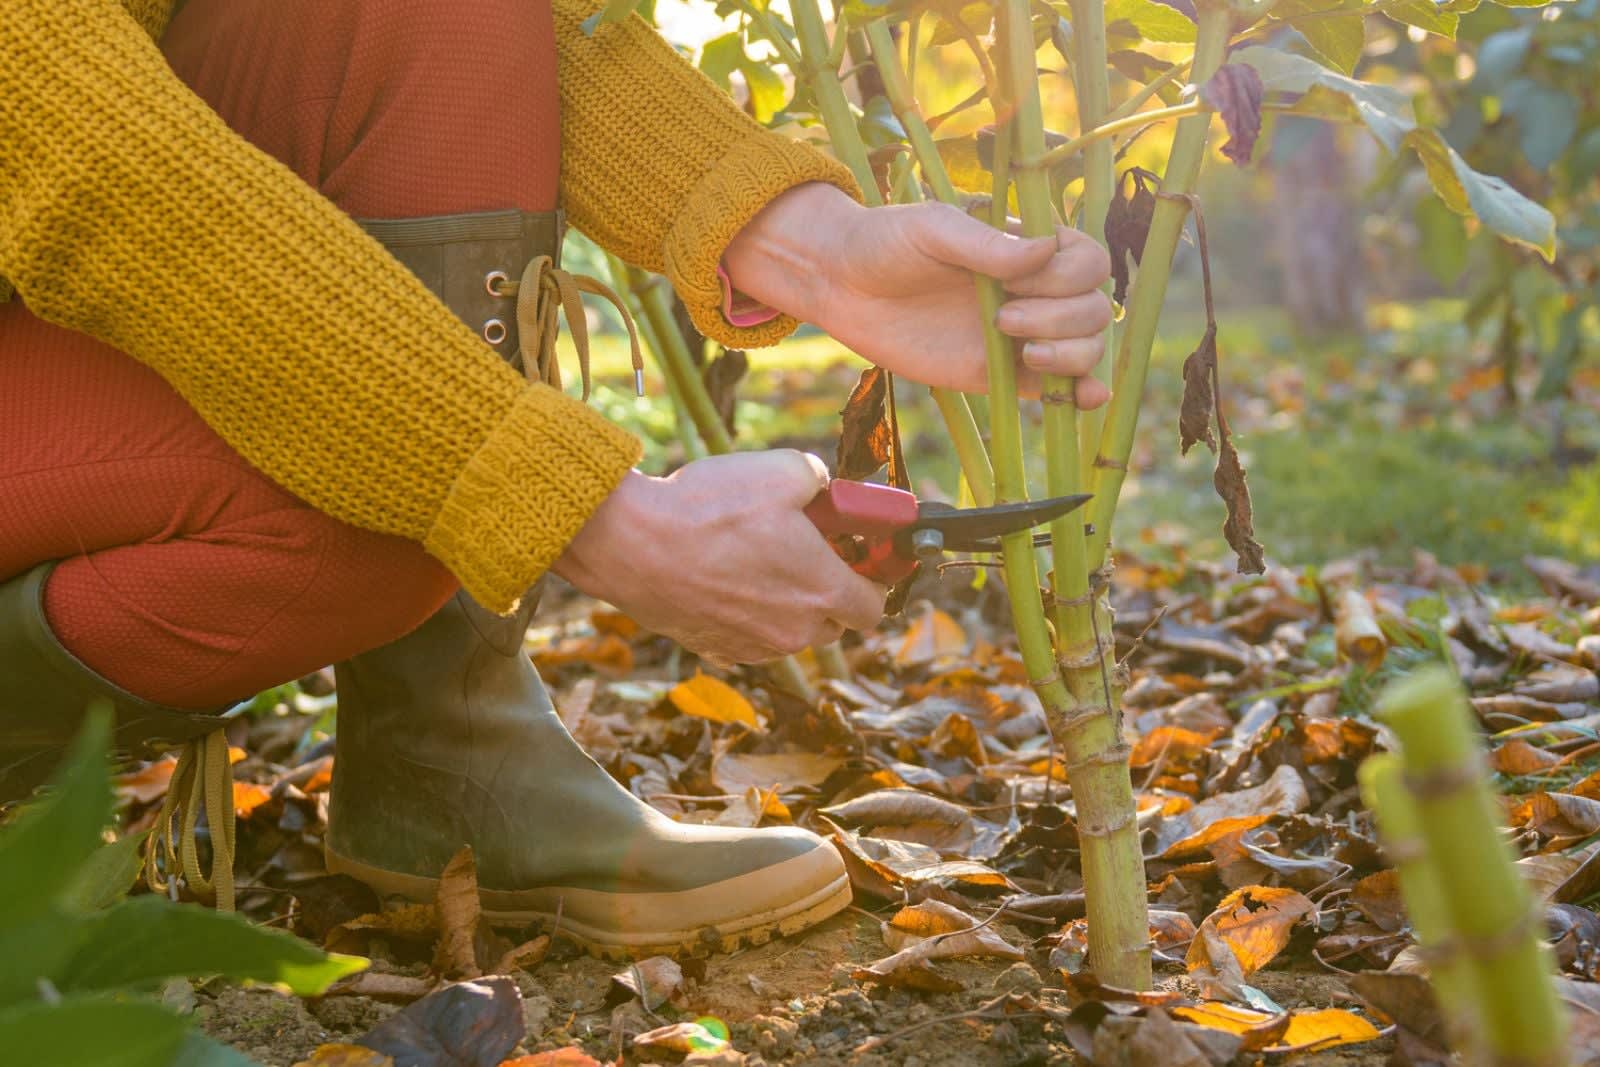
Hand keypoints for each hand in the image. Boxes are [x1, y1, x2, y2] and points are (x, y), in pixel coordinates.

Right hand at [550, 451, 883, 661]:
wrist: (632, 544)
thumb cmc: (710, 507)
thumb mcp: (783, 469)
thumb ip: (821, 479)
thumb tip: (824, 486)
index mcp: (824, 592)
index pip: (875, 607)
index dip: (870, 578)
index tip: (854, 554)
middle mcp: (796, 632)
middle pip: (834, 622)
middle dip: (827, 589)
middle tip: (803, 549)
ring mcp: (756, 648)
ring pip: (790, 630)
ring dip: (785, 602)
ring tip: (752, 557)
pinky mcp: (717, 651)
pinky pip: (750, 636)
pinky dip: (746, 613)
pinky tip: (720, 575)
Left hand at [724, 183, 1112, 405]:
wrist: (842, 286)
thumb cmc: (887, 243)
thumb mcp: (934, 229)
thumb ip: (987, 244)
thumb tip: (1046, 250)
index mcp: (1027, 247)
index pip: (1088, 262)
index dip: (1067, 276)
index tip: (1014, 281)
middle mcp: (1034, 290)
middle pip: (1095, 308)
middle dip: (1061, 318)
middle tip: (1001, 319)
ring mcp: (1021, 334)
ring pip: (1085, 348)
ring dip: (1071, 354)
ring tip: (1025, 352)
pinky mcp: (1000, 374)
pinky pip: (1054, 387)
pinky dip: (1081, 393)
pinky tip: (1089, 398)